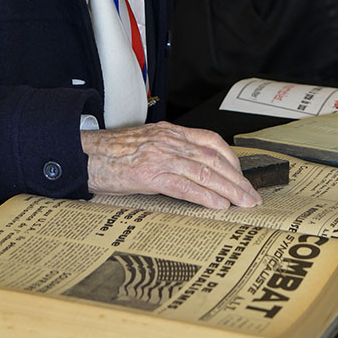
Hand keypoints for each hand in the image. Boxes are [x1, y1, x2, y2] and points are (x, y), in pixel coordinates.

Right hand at [81, 121, 260, 208]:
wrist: (85, 155)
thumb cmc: (111, 154)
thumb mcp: (145, 145)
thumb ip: (168, 152)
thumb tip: (191, 172)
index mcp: (169, 132)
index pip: (211, 141)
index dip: (231, 159)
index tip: (241, 175)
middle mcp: (169, 141)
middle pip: (214, 159)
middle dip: (238, 179)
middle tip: (252, 196)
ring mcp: (160, 156)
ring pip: (205, 172)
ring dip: (229, 190)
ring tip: (243, 203)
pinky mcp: (150, 174)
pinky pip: (185, 186)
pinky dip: (205, 196)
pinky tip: (218, 205)